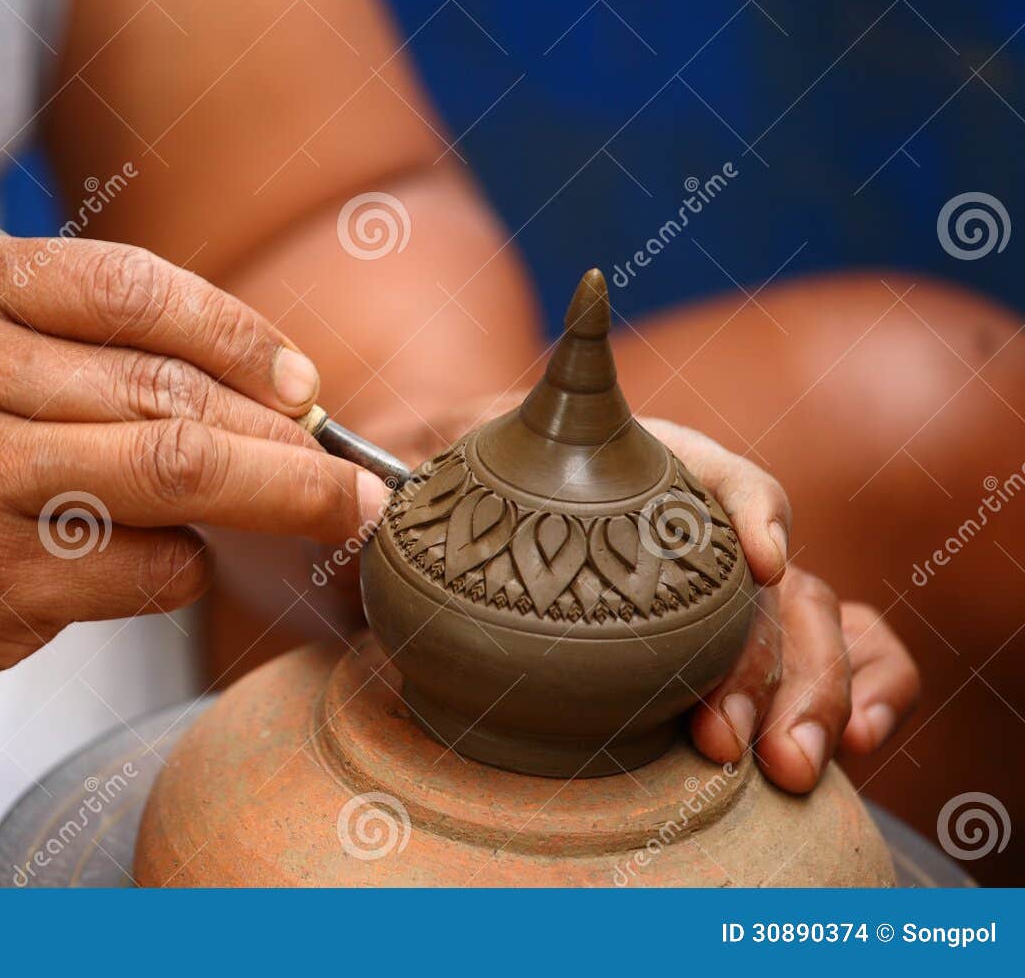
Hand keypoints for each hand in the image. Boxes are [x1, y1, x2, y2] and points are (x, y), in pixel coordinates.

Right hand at [0, 231, 387, 716]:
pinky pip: (145, 565)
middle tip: (347, 465)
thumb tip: (252, 375)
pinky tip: (180, 559)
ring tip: (336, 511)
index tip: (302, 380)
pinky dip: (187, 562)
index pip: (137, 287)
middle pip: (175, 392)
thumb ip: (66, 333)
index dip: (243, 335)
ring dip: (278, 497)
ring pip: (180, 476)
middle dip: (287, 433)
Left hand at [361, 397, 919, 791]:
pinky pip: (837, 661)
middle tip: (742, 739)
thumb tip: (373, 479)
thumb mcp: (438, 471)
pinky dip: (864, 697)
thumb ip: (415, 468)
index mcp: (650, 473)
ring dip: (816, 696)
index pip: (723, 476)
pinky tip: (842, 751)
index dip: (752, 511)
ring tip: (785, 768)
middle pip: (781, 582)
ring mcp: (735, 594)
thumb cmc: (467, 499)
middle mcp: (707, 532)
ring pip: (816, 628)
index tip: (759, 560)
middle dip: (785, 659)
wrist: (474, 540)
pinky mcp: (747, 649)